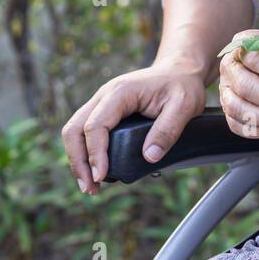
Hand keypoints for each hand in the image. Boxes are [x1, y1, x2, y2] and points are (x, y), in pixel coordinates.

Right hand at [62, 63, 207, 194]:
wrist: (179, 70)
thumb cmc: (182, 86)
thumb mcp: (184, 106)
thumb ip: (168, 130)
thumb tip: (149, 157)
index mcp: (120, 92)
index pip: (96, 125)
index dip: (95, 154)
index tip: (101, 177)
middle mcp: (104, 95)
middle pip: (74, 129)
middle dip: (78, 161)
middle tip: (89, 189)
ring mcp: (101, 102)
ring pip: (74, 130)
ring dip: (77, 159)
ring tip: (89, 186)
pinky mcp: (104, 111)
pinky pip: (84, 131)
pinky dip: (84, 152)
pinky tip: (93, 170)